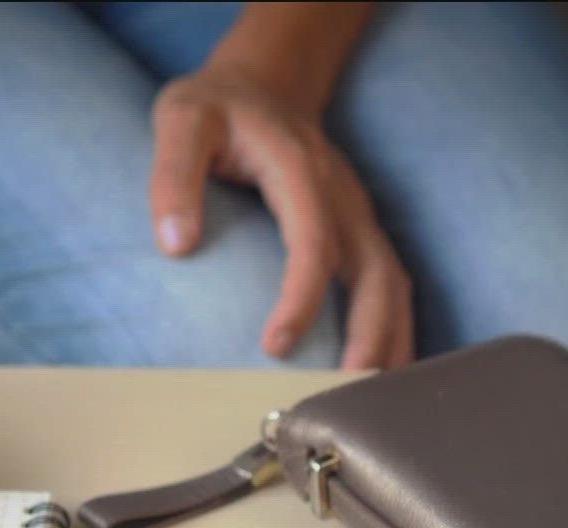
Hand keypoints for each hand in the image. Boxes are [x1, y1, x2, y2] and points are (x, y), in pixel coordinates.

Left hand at [150, 64, 412, 370]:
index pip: (314, 243)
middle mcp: (341, 197)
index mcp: (301, 172)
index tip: (274, 346)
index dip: (301, 298)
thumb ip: (173, 177)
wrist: (262, 84)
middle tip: (346, 391)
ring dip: (390, 342)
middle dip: (371, 335)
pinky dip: (389, 331)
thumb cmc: (215, 108)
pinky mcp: (357, 232)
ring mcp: (356, 215)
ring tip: (371, 402)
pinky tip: (375, 375)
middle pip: (378, 273)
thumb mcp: (181, 121)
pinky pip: (386, 286)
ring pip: (393, 285)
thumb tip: (176, 245)